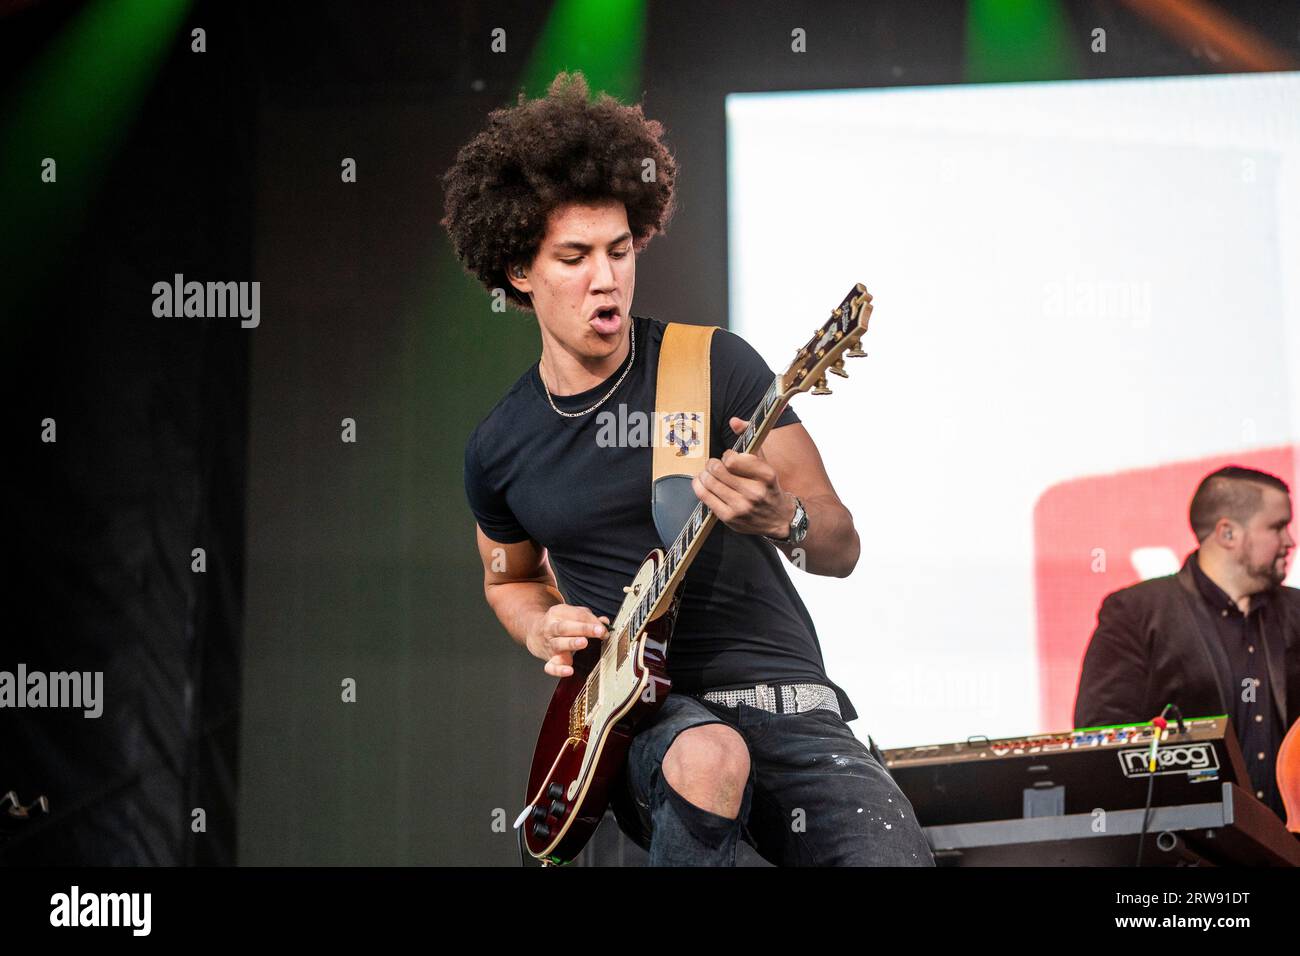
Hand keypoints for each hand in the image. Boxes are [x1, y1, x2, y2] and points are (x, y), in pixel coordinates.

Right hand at [526, 605, 609, 677]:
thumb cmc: (559, 623)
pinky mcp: (549, 660)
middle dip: (583, 629)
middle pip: (565, 627)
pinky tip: (569, 670)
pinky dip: (559, 670)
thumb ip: (588, 617)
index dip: (591, 621)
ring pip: (558, 644)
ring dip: (572, 643)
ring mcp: (549, 644)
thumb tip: (605, 623)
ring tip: (584, 643)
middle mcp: (551, 628)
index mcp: (557, 613)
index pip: (575, 615)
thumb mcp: (571, 614)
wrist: (535, 632)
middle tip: (599, 631)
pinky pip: (551, 666)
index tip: (604, 628)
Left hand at [691, 416, 794, 538]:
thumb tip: (734, 421)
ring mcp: (741, 507)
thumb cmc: (768, 487)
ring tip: (708, 473)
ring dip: (704, 474)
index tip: (729, 457)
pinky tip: (702, 482)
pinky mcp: (730, 518)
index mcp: (766, 475)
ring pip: (709, 482)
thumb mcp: (765, 463)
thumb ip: (751, 439)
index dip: (727, 455)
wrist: (778, 519)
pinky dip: (699, 486)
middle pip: (718, 470)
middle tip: (714, 465)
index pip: (733, 459)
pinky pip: (705, 497)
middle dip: (712, 464)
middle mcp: (754, 492)